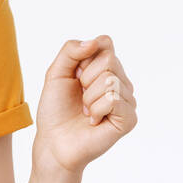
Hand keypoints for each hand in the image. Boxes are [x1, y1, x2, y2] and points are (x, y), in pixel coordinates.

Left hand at [31, 35, 137, 176]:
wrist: (53, 141)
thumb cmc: (55, 109)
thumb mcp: (56, 73)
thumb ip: (71, 50)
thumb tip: (95, 42)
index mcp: (106, 68)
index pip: (105, 43)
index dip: (85, 58)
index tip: (75, 76)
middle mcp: (120, 81)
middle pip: (109, 60)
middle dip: (85, 79)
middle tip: (80, 97)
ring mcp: (127, 100)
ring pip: (110, 80)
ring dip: (89, 97)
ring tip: (86, 111)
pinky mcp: (129, 118)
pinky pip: (114, 99)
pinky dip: (96, 110)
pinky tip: (93, 120)